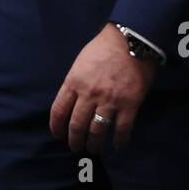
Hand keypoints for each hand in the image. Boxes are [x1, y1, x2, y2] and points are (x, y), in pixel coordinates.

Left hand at [49, 24, 155, 152]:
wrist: (131, 40)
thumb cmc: (103, 48)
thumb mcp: (80, 63)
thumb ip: (75, 82)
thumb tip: (71, 101)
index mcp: (74, 82)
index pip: (59, 111)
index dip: (56, 127)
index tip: (58, 135)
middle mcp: (89, 95)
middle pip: (76, 125)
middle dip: (74, 141)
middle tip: (76, 147)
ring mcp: (109, 101)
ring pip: (97, 131)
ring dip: (94, 144)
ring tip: (93, 149)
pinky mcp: (129, 105)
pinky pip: (122, 130)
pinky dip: (119, 141)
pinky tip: (118, 145)